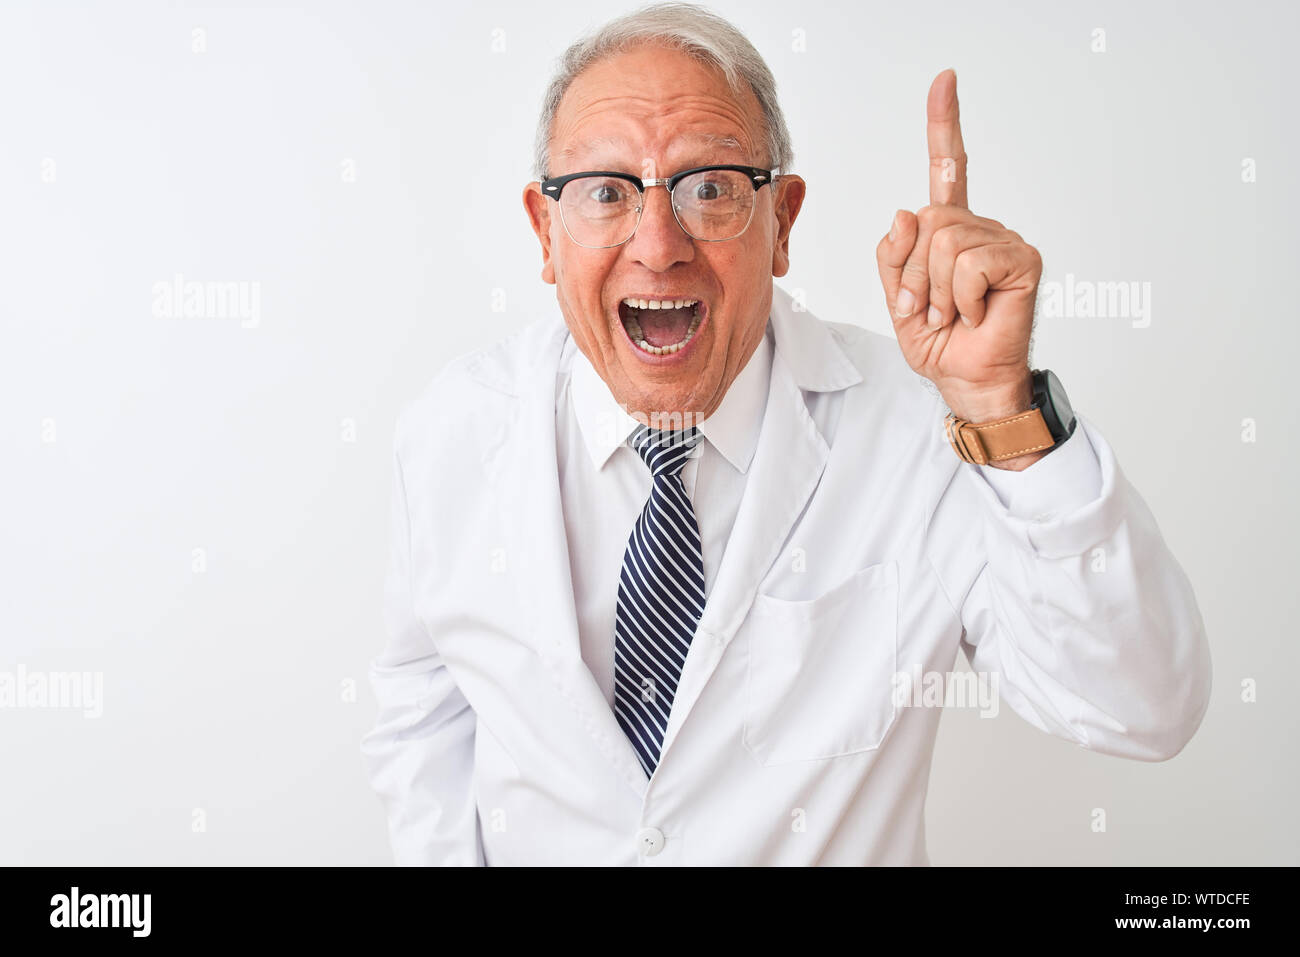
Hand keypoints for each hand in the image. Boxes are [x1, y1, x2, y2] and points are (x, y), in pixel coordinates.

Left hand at [875, 70, 1043, 462]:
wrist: (967, 381)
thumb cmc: (940, 343)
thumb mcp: (899, 299)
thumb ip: (894, 256)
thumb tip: (906, 213)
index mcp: (950, 232)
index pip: (949, 168)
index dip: (945, 124)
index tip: (945, 80)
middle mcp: (980, 229)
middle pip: (926, 222)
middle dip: (913, 275)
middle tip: (928, 310)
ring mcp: (1004, 241)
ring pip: (943, 243)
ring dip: (936, 290)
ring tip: (953, 314)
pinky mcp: (1022, 260)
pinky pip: (969, 263)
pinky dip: (962, 297)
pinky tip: (977, 314)